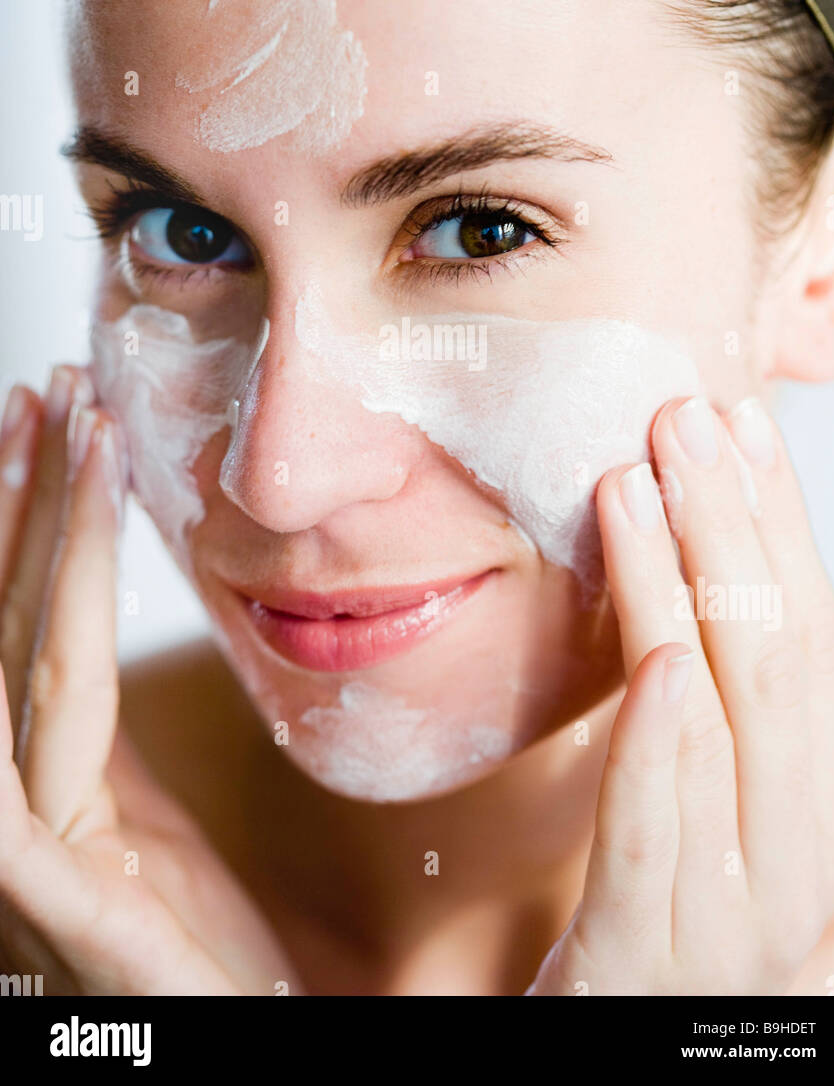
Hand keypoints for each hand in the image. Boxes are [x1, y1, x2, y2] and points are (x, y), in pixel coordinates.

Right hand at [0, 366, 301, 994]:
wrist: (234, 1044)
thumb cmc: (203, 952)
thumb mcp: (154, 824)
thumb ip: (110, 742)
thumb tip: (88, 639)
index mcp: (55, 782)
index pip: (26, 626)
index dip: (23, 520)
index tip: (44, 422)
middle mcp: (24, 806)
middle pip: (8, 625)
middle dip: (19, 498)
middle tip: (41, 390)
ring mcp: (32, 857)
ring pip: (23, 671)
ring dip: (36, 543)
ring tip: (62, 428)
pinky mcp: (66, 905)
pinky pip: (19, 794)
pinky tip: (6, 617)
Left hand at [527, 395, 833, 995]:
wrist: (616, 1051)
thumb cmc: (670, 915)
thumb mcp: (727, 809)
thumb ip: (759, 721)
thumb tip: (802, 610)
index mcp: (828, 813)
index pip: (816, 644)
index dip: (784, 528)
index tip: (743, 426)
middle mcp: (807, 864)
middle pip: (781, 668)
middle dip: (734, 530)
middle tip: (684, 419)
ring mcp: (735, 922)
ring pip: (726, 731)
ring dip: (684, 592)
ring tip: (636, 483)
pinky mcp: (644, 962)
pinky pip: (660, 843)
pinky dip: (663, 747)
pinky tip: (658, 656)